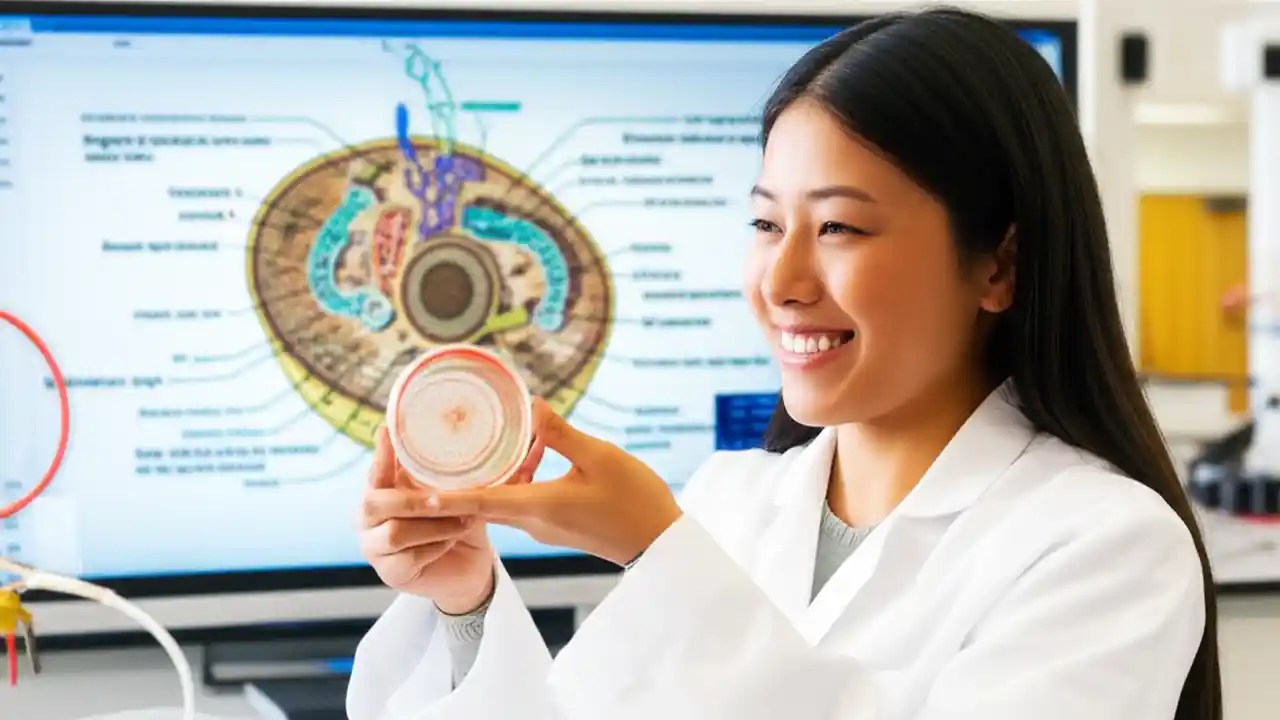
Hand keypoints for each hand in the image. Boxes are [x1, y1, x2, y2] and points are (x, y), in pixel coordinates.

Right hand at [358, 426, 495, 613]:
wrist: (469, 567)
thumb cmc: (457, 523)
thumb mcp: (453, 495)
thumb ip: (443, 477)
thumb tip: (458, 446)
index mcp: (381, 493)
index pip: (376, 472)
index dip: (381, 454)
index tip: (386, 430)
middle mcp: (369, 520)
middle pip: (374, 503)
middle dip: (411, 500)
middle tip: (440, 499)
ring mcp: (374, 548)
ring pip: (395, 533)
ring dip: (433, 526)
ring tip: (462, 522)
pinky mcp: (389, 573)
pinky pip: (409, 557)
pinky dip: (436, 546)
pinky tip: (452, 541)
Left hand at [433, 398, 682, 565]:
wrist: (658, 542)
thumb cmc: (634, 500)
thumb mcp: (599, 457)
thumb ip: (561, 433)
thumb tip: (531, 406)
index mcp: (537, 506)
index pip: (479, 502)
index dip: (444, 497)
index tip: (413, 493)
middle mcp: (533, 521)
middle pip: (481, 503)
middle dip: (450, 488)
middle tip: (421, 466)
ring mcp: (544, 525)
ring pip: (500, 501)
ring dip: (478, 483)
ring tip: (454, 455)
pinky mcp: (556, 524)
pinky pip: (519, 502)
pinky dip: (505, 483)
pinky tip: (510, 458)